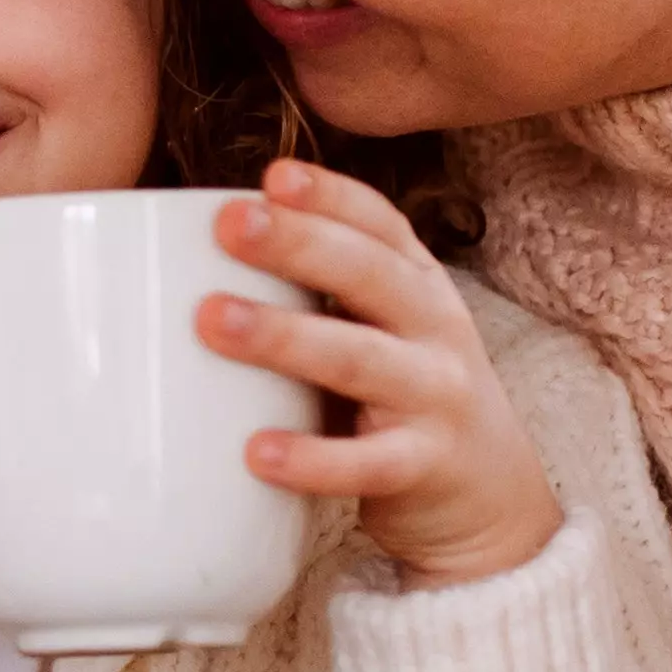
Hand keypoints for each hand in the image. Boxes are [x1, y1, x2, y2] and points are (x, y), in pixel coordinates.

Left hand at [203, 159, 560, 587]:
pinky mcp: (424, 466)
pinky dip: (312, 458)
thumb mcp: (379, 327)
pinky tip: (257, 452)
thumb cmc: (400, 394)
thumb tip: (182, 255)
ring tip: (212, 319)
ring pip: (358, 359)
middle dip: (298, 243)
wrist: (488, 495)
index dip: (330, 196)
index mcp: (418, 283)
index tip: (273, 176)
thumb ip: (315, 292)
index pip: (379, 224)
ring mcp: (435, 395)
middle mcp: (435, 327)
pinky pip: (366, 462)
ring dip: (284, 337)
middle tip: (230, 224)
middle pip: (369, 274)